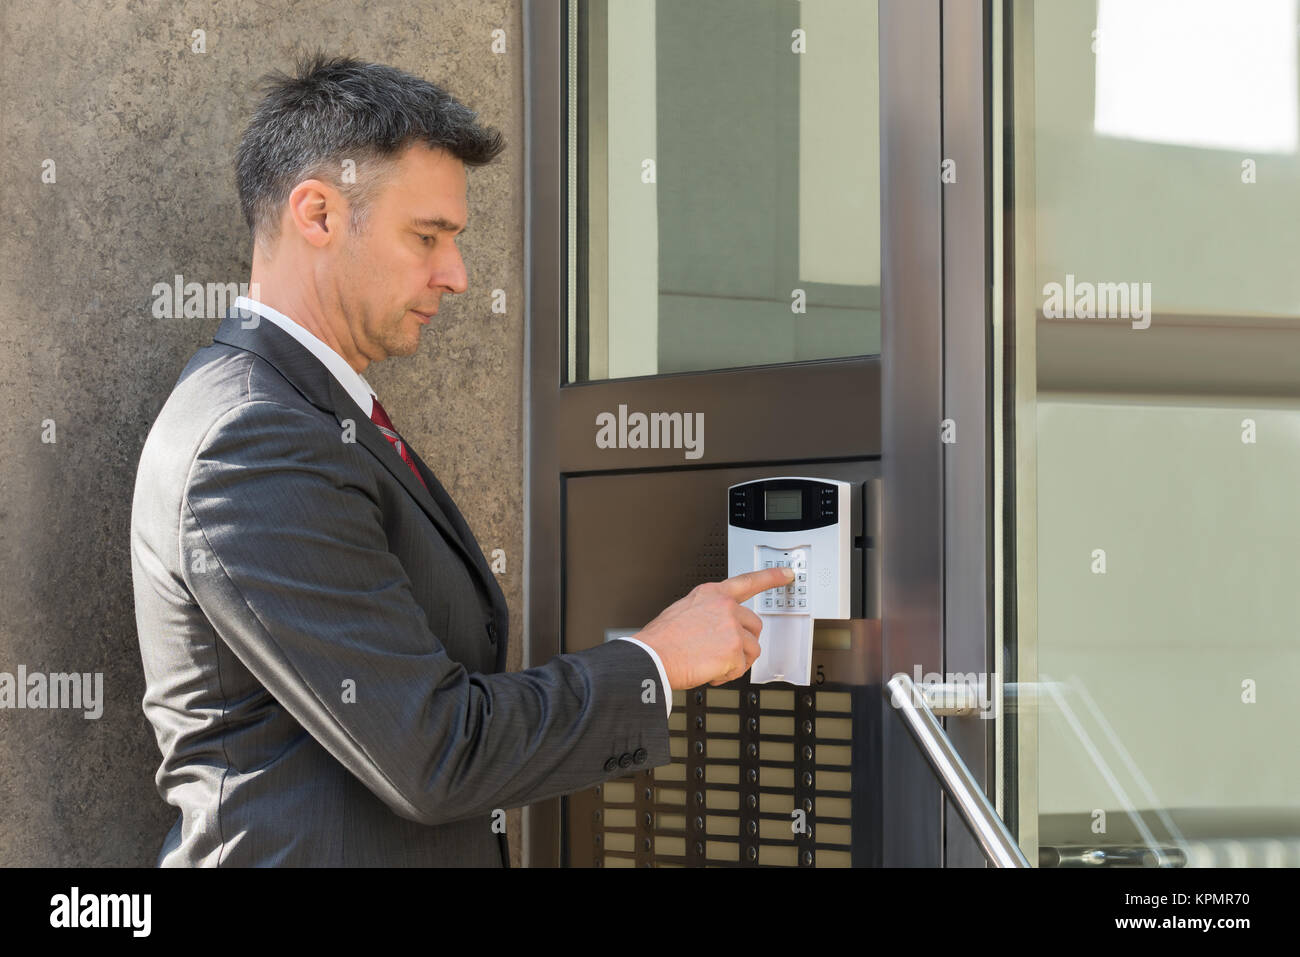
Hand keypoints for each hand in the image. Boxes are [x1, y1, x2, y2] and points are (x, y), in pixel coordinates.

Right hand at [632, 566, 794, 688]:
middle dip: (742, 643)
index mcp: (711, 594)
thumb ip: (707, 613)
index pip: (747, 581)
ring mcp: (731, 627)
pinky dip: (727, 675)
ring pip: (752, 650)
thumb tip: (716, 627)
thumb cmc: (661, 641)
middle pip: (754, 626)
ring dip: (735, 662)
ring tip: (712, 663)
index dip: (771, 578)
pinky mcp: (734, 650)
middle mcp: (724, 606)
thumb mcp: (683, 611)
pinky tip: (710, 671)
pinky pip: (741, 669)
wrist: (652, 658)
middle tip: (722, 652)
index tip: (787, 574)